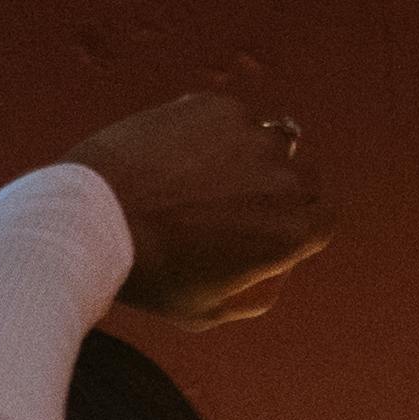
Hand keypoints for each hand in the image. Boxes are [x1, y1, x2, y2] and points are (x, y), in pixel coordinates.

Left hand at [66, 87, 329, 326]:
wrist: (94, 219)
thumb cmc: (148, 275)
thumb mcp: (205, 311)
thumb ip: (255, 296)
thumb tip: (278, 273)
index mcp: (290, 232)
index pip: (323, 219)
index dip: (299, 226)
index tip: (269, 231)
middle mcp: (284, 177)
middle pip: (304, 178)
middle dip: (278, 192)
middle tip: (233, 207)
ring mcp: (253, 135)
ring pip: (269, 143)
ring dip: (248, 159)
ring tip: (198, 182)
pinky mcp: (218, 108)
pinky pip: (231, 121)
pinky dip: (212, 137)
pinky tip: (175, 160)